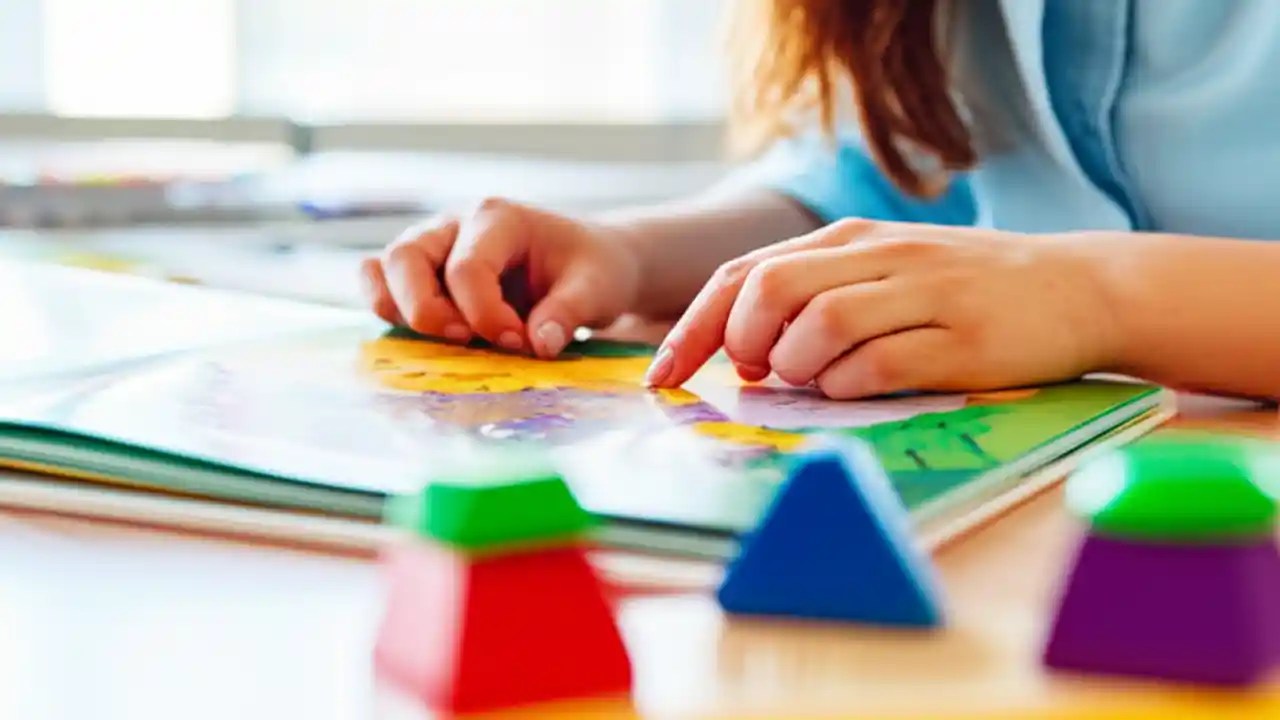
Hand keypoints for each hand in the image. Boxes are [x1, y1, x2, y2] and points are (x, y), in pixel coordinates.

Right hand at [361, 198, 640, 357]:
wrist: (590, 263)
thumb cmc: (592, 269)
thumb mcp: (598, 287)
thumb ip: (568, 312)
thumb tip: (538, 345)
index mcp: (498, 217)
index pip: (468, 268)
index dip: (485, 316)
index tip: (520, 343)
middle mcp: (454, 225)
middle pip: (405, 258)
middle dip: (428, 311)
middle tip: (468, 341)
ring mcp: (432, 246)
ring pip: (383, 269)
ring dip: (403, 312)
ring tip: (451, 340)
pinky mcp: (423, 273)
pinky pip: (380, 284)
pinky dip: (390, 312)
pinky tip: (427, 339)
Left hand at [645, 220, 1121, 397]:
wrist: (1079, 288)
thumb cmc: (963, 291)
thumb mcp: (882, 273)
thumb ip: (814, 297)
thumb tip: (742, 353)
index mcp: (848, 240)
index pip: (743, 273)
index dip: (692, 327)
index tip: (664, 376)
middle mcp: (878, 256)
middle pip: (769, 288)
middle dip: (742, 343)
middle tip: (760, 375)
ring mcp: (922, 295)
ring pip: (819, 323)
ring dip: (797, 367)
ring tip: (813, 380)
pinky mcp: (961, 341)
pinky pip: (878, 366)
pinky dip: (848, 387)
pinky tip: (855, 389)